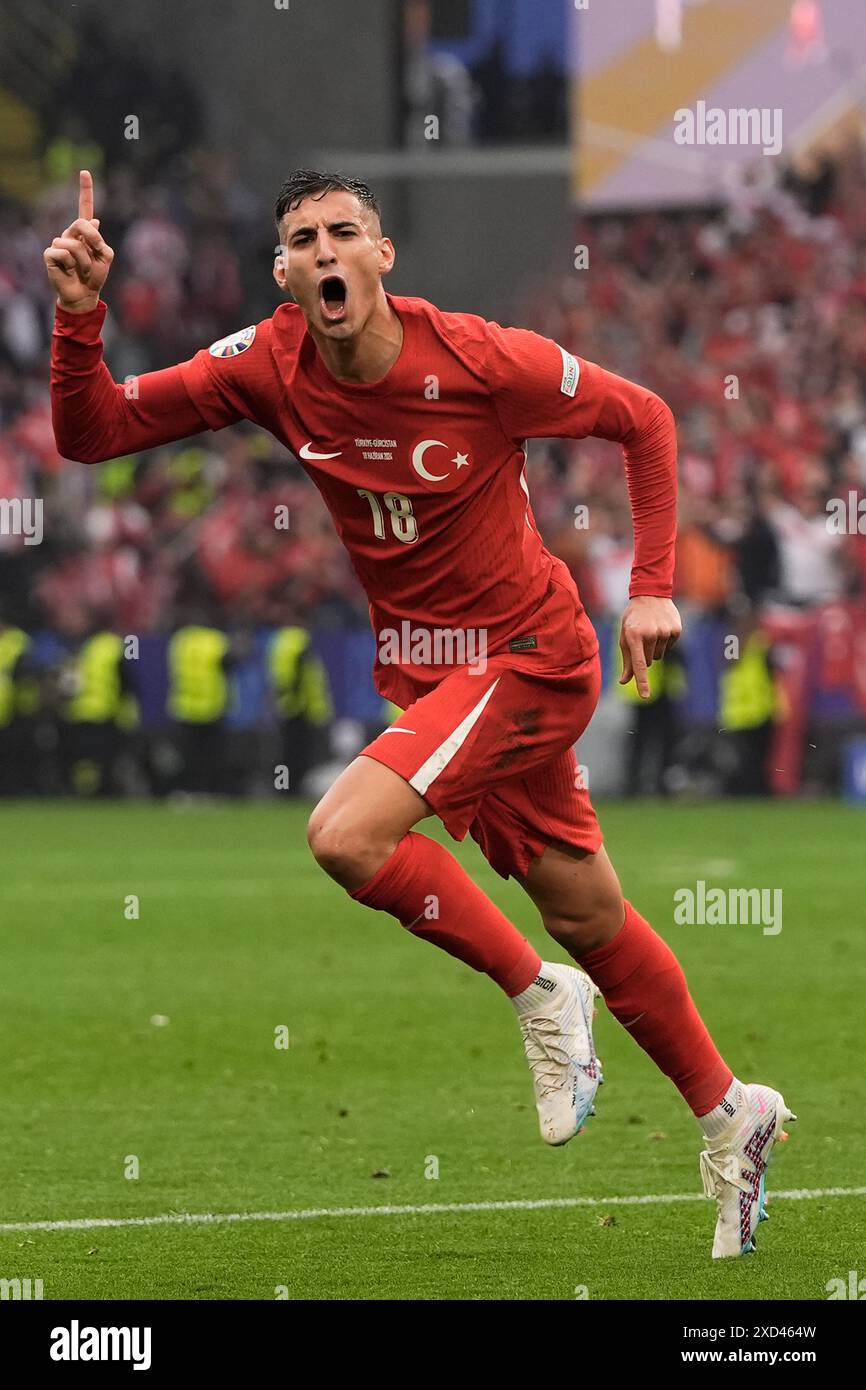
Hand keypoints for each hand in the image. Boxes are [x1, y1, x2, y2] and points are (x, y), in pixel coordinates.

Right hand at [43, 170, 114, 311]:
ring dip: (85, 261)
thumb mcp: (105, 258)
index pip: (84, 208)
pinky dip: (71, 264)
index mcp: (85, 232)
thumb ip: (101, 241)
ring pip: (74, 244)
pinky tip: (69, 270)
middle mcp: (70, 234)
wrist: (84, 294)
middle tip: (97, 254)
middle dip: (93, 240)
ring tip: (82, 270)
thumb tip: (94, 221)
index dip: (85, 190)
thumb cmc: (94, 276)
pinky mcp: (50, 254)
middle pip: (81, 223)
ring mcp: (59, 243)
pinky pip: (63, 253)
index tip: (85, 172)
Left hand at [618, 596, 681, 698]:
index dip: (641, 681)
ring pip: (659, 656)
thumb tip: (624, 681)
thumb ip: (626, 660)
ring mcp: (664, 632)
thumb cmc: (633, 618)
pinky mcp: (676, 630)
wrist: (650, 594)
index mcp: (633, 636)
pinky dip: (665, 642)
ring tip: (651, 630)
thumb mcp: (625, 636)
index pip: (638, 664)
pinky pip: (669, 647)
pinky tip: (661, 627)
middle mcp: (650, 634)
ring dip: (655, 648)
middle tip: (641, 637)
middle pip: (648, 661)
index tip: (645, 696)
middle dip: (644, 654)